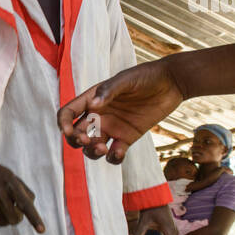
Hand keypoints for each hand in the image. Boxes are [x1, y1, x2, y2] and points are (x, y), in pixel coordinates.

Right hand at [0, 157, 44, 230]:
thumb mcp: (14, 178)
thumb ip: (25, 193)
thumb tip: (29, 211)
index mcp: (11, 184)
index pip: (26, 204)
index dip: (34, 218)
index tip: (42, 230)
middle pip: (14, 219)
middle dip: (17, 218)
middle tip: (14, 209)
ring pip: (2, 222)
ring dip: (5, 218)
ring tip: (1, 205)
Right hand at [58, 59, 185, 163]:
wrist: (172, 83)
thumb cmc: (147, 76)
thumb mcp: (126, 80)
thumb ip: (109, 91)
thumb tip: (93, 106)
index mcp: (92, 99)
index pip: (68, 113)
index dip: (63, 124)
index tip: (69, 132)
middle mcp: (99, 115)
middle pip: (77, 134)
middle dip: (76, 141)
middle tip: (87, 142)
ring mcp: (113, 128)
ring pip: (92, 147)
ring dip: (92, 152)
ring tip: (103, 149)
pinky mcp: (128, 137)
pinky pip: (114, 153)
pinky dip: (113, 157)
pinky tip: (118, 152)